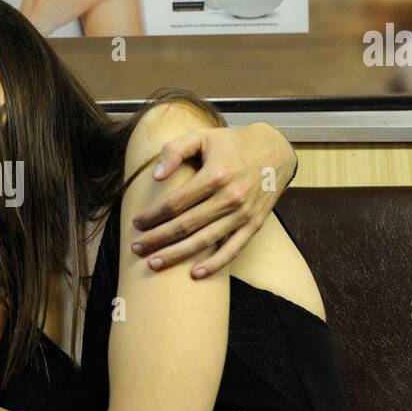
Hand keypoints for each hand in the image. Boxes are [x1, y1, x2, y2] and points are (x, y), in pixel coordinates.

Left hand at [130, 122, 294, 276]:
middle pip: (185, 225)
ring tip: (154, 263)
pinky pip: (233, 249)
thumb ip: (174, 151)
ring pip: (204, 241)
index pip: (175, 203)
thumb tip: (155, 177)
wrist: (275, 151)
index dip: (152, 215)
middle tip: (136, 248)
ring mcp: (244, 214)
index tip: (136, 223)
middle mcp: (230, 197)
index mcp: (215, 175)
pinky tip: (195, 274)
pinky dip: (215, 264)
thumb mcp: (201, 136)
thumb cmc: (232, 144)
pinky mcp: (254, 225)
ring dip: (177, 255)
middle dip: (157, 239)